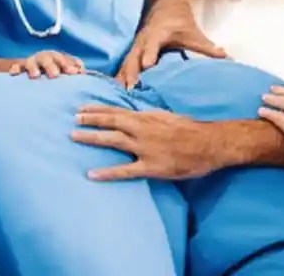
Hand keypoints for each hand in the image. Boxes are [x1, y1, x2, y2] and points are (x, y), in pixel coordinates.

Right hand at [9, 50, 84, 78]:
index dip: (70, 64)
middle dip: (52, 65)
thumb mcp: (65, 73)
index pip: (65, 59)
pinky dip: (15, 69)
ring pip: (33, 62)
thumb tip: (83, 74)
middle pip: (49, 58)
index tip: (75, 73)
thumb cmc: (53, 74)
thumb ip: (75, 73)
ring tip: (35, 76)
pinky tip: (13, 73)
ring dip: (34, 67)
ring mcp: (32, 62)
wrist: (32, 72)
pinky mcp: (20, 68)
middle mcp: (46, 58)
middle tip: (55, 75)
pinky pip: (17, 67)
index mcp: (59, 59)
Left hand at [70, 105, 224, 180]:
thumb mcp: (168, 117)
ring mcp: (145, 147)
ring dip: (92, 138)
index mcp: (147, 117)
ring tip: (75, 137)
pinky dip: (107, 172)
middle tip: (73, 119)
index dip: (98, 109)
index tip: (82, 108)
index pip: (117, 111)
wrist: (210, 143)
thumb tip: (137, 116)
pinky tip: (92, 174)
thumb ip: (150, 118)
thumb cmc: (191, 130)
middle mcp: (142, 129)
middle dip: (90, 120)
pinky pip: (125, 170)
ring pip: (113, 140)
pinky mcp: (150, 166)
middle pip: (111, 122)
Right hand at [116, 0, 227, 87]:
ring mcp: (137, 44)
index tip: (147, 66)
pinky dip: (120, 75)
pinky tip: (116, 90)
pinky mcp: (133, 49)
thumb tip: (226, 56)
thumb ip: (208, 48)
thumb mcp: (195, 35)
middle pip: (135, 55)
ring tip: (121, 94)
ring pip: (126, 61)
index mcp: (159, 32)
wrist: (168, 7)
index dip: (149, 53)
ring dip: (123, 76)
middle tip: (130, 88)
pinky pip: (124, 63)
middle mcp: (145, 37)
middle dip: (131, 72)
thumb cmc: (183, 23)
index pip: (153, 43)